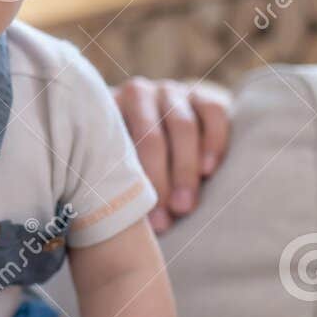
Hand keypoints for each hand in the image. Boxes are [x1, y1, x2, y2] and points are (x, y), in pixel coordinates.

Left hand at [114, 78, 231, 232]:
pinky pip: (213, 113)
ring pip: (182, 126)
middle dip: (160, 182)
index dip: (128, 184)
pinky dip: (213, 142)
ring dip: (185, 170)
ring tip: (185, 206)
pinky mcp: (201, 93)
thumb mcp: (108, 167)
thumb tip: (104, 224)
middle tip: (167, 217)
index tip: (140, 220)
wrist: (159, 129)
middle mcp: (137, 94)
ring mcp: (170, 91)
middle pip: (150, 138)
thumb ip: (105, 181)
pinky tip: (208, 171)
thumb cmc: (125, 166)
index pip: (115, 143)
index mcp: (106, 109)